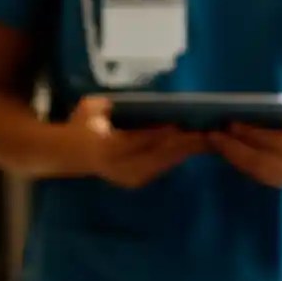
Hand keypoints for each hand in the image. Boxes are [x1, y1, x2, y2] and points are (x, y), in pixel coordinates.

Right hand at [66, 96, 207, 188]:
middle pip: (155, 155)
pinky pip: (161, 167)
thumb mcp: (94, 107)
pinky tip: (196, 146)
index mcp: (104, 146)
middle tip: (206, 132)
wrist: (72, 153)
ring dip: (187, 151)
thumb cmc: (84, 123)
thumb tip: (145, 100)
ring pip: (162, 163)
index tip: (180, 125)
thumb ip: (113, 105)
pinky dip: (179, 156)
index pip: (136, 141)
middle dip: (182, 144)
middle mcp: (117, 166)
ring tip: (209, 138)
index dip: (158, 134)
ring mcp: (127, 177)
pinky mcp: (136, 180)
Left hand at [208, 104, 281, 187]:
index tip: (232, 123)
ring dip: (228, 154)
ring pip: (250, 167)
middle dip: (232, 145)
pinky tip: (222, 148)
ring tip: (211, 139)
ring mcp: (281, 176)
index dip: (251, 133)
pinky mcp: (274, 180)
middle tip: (212, 133)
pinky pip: (250, 170)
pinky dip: (235, 159)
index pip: (273, 140)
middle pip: (256, 157)